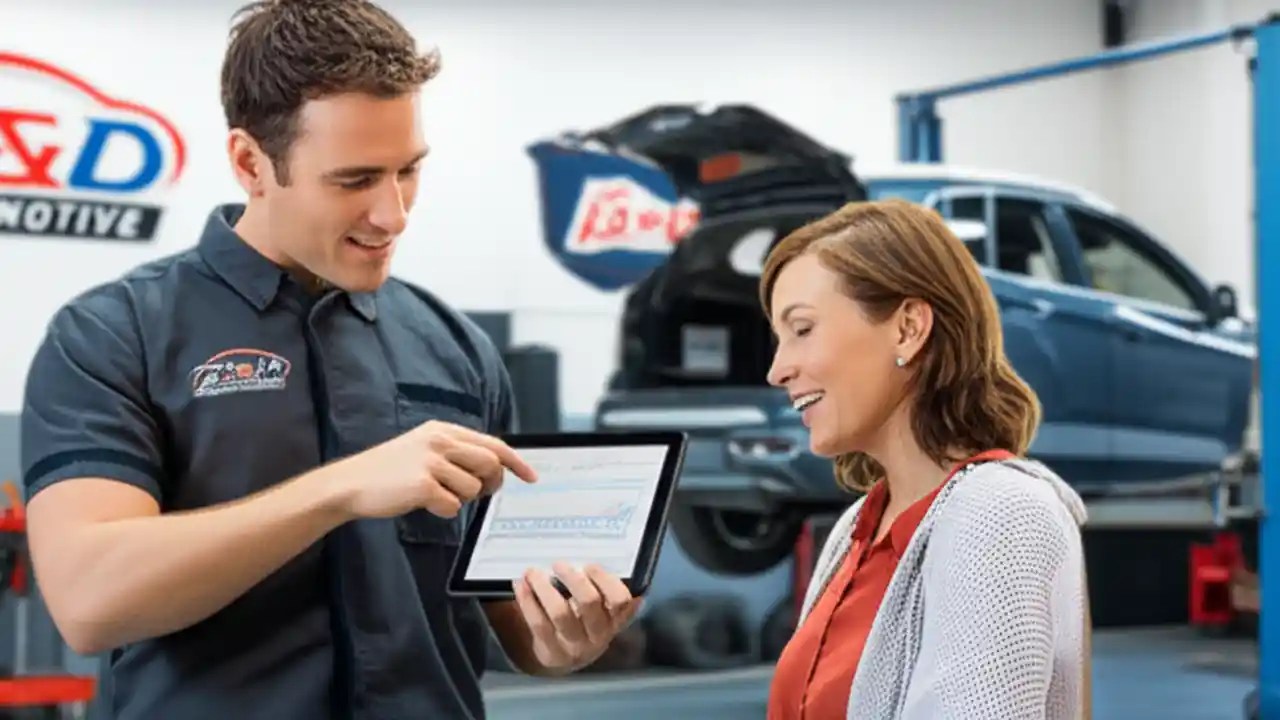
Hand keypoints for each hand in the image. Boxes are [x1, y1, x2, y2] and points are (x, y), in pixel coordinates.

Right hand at [336, 420, 537, 519]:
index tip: (531, 476)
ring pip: (472, 488)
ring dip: (461, 499)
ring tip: (437, 495)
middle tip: (477, 494)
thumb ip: (456, 452)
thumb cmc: (389, 471)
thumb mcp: (424, 448)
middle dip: (491, 484)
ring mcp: (430, 461)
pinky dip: (443, 510)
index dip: (516, 461)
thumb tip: (493, 468)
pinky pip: (453, 506)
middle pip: (491, 464)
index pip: (493, 444)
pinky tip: (424, 504)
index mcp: (443, 430)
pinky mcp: (422, 484)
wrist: (351, 483)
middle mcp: (439, 441)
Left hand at [513, 562, 643, 673]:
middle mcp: (599, 634)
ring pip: (560, 613)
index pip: (620, 599)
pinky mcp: (551, 652)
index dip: (605, 580)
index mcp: (616, 618)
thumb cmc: (584, 620)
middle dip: (572, 579)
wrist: (566, 658)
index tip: (589, 565)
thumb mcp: (600, 608)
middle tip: (558, 564)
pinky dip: (528, 600)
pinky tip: (521, 585)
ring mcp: (575, 645)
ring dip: (544, 588)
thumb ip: (600, 586)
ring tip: (532, 572)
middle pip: (589, 602)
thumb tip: (585, 551)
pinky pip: (538, 624)